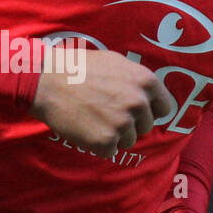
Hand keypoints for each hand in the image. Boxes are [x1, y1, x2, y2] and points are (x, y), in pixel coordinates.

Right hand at [28, 48, 175, 158]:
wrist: (47, 80)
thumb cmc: (79, 67)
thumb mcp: (115, 61)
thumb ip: (136, 79)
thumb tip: (150, 94)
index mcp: (146, 81)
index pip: (165, 108)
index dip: (150, 111)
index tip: (136, 112)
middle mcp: (139, 103)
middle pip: (145, 126)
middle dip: (129, 123)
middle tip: (106, 113)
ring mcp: (123, 123)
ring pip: (128, 140)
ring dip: (113, 135)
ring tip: (93, 119)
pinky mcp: (105, 141)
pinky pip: (109, 151)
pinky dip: (98, 145)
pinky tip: (85, 129)